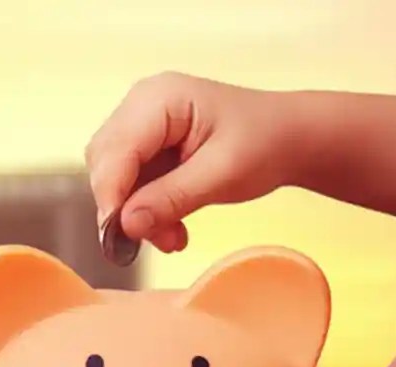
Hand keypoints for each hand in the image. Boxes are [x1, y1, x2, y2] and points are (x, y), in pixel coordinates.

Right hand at [84, 72, 302, 252]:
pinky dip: (145, 212)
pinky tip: (170, 228)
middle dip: (123, 207)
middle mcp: (140, 107)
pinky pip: (128, 185)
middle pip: (105, 163)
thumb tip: (125, 226)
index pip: (116, 149)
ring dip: (135, 214)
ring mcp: (140, 127)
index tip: (119, 235)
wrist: (290, 138)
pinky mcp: (144, 148)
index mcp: (159, 98)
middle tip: (153, 240)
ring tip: (172, 237)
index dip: (112, 194)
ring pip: (113, 178)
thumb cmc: (266, 143)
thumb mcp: (223, 174)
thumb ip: (171, 198)